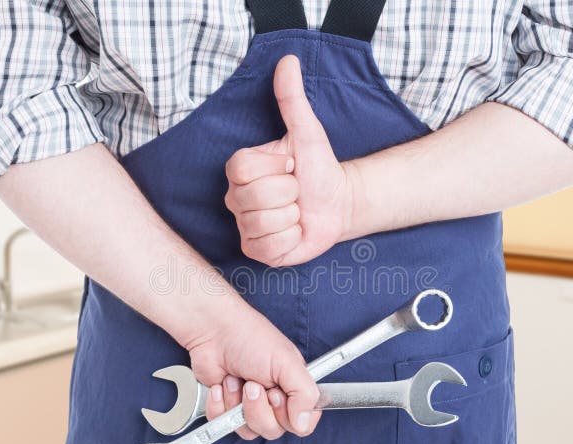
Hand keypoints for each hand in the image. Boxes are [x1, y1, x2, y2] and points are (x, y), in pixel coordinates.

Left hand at [186, 300, 320, 439]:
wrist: (213, 333)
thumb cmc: (250, 339)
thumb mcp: (286, 362)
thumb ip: (304, 394)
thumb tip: (303, 425)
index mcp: (294, 388)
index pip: (303, 423)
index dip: (290, 416)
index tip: (278, 395)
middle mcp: (274, 400)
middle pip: (273, 430)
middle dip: (259, 408)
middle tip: (252, 384)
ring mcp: (249, 406)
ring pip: (249, 430)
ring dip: (238, 404)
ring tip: (235, 379)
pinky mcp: (226, 408)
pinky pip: (224, 425)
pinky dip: (220, 405)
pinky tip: (221, 385)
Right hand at [224, 54, 354, 266]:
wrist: (337, 202)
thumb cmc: (318, 168)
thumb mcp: (307, 132)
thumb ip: (293, 99)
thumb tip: (287, 61)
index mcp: (240, 169)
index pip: (243, 170)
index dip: (275, 168)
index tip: (290, 165)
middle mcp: (235, 199)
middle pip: (255, 198)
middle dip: (289, 193)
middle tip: (296, 191)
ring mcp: (244, 227)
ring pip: (265, 223)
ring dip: (292, 217)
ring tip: (297, 210)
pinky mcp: (256, 252)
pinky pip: (271, 246)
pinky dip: (292, 239)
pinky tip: (295, 230)